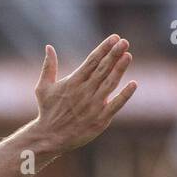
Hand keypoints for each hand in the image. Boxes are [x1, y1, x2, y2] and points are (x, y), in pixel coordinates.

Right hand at [31, 35, 136, 155]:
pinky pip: (115, 105)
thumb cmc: (47, 111)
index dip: (104, 48)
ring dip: (120, 69)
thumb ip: (48, 67)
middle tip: (125, 42)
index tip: (115, 37)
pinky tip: (133, 84)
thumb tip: (48, 47)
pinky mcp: (100, 120)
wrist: (48, 138)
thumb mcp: (43, 88)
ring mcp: (93, 106)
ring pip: (110, 84)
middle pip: (102, 69)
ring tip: (128, 55)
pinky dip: (125, 95)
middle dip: (114, 54)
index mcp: (72, 82)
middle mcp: (84, 92)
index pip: (92, 61)